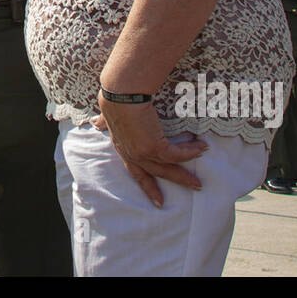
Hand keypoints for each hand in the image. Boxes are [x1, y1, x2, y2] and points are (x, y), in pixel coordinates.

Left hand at [95, 91, 207, 206]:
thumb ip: (104, 122)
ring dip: (185, 175)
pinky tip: (201, 148)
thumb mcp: (107, 116)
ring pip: (169, 168)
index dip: (148, 186)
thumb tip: (95, 123)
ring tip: (199, 181)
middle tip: (193, 188)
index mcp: (122, 149)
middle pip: (156, 174)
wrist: (121, 95)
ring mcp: (143, 153)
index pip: (136, 172)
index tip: (158, 201)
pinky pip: (177, 155)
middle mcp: (132, 155)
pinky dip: (190, 152)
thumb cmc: (115, 101)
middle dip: (176, 181)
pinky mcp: (154, 146)